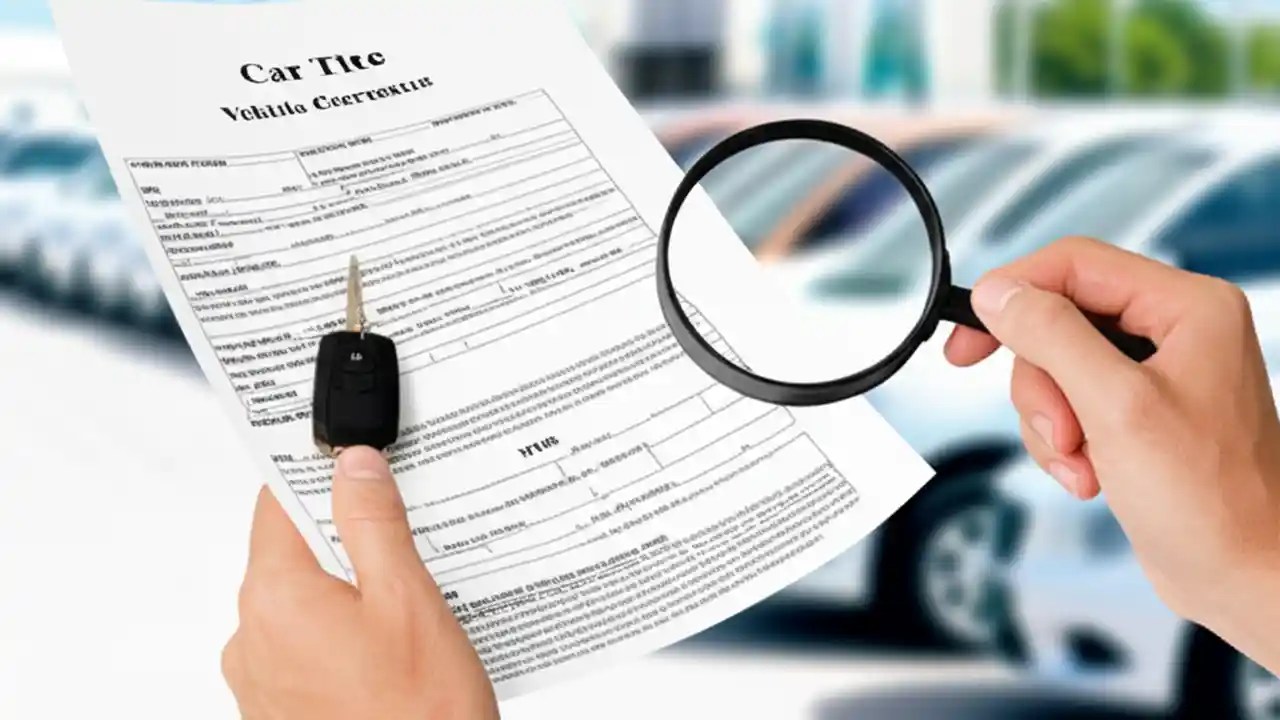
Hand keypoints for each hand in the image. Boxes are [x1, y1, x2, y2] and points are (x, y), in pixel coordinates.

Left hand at [221, 447, 498, 719]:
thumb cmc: (419, 714)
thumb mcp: (408, 600)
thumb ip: (373, 523)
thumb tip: (353, 464)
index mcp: (275, 597)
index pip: (277, 503)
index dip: (317, 473)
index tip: (352, 457)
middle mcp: (252, 637)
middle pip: (291, 552)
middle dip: (346, 535)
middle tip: (406, 529)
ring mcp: (260, 680)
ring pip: (303, 602)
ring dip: (348, 587)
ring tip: (411, 596)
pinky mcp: (279, 711)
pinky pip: (306, 647)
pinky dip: (343, 633)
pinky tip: (394, 643)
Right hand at [946, 237, 1279, 671]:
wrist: (1243, 578)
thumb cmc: (1210, 503)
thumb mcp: (1115, 407)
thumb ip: (1052, 336)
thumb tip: (998, 293)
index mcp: (1188, 307)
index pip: (1073, 265)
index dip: (1013, 295)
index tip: (969, 341)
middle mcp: (1175, 330)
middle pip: (1057, 321)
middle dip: (1042, 386)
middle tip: (1060, 433)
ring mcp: (1156, 372)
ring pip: (1055, 367)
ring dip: (1051, 425)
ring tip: (1082, 465)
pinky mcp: (1138, 412)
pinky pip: (1068, 405)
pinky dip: (1064, 445)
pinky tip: (1090, 476)